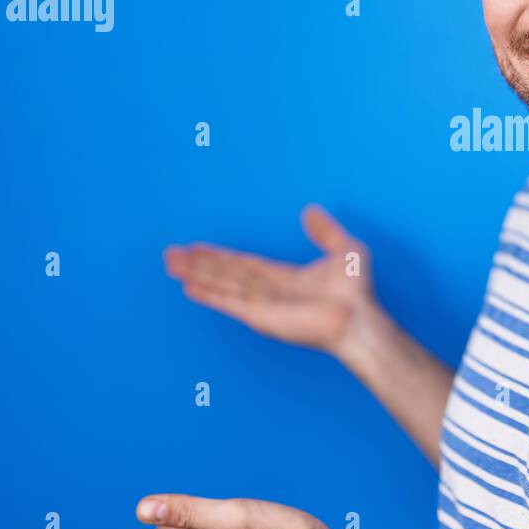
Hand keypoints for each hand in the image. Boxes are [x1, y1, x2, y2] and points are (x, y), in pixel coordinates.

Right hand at [163, 205, 376, 357]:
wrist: (357, 318)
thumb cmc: (356, 291)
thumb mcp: (344, 249)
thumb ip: (325, 231)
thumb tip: (310, 211)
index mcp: (284, 279)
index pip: (244, 265)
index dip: (220, 256)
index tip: (198, 247)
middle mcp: (268, 292)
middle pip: (226, 273)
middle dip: (198, 263)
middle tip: (171, 254)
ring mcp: (262, 304)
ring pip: (222, 283)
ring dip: (196, 273)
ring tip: (171, 264)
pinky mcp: (260, 316)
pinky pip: (229, 300)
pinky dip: (208, 293)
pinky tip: (189, 287)